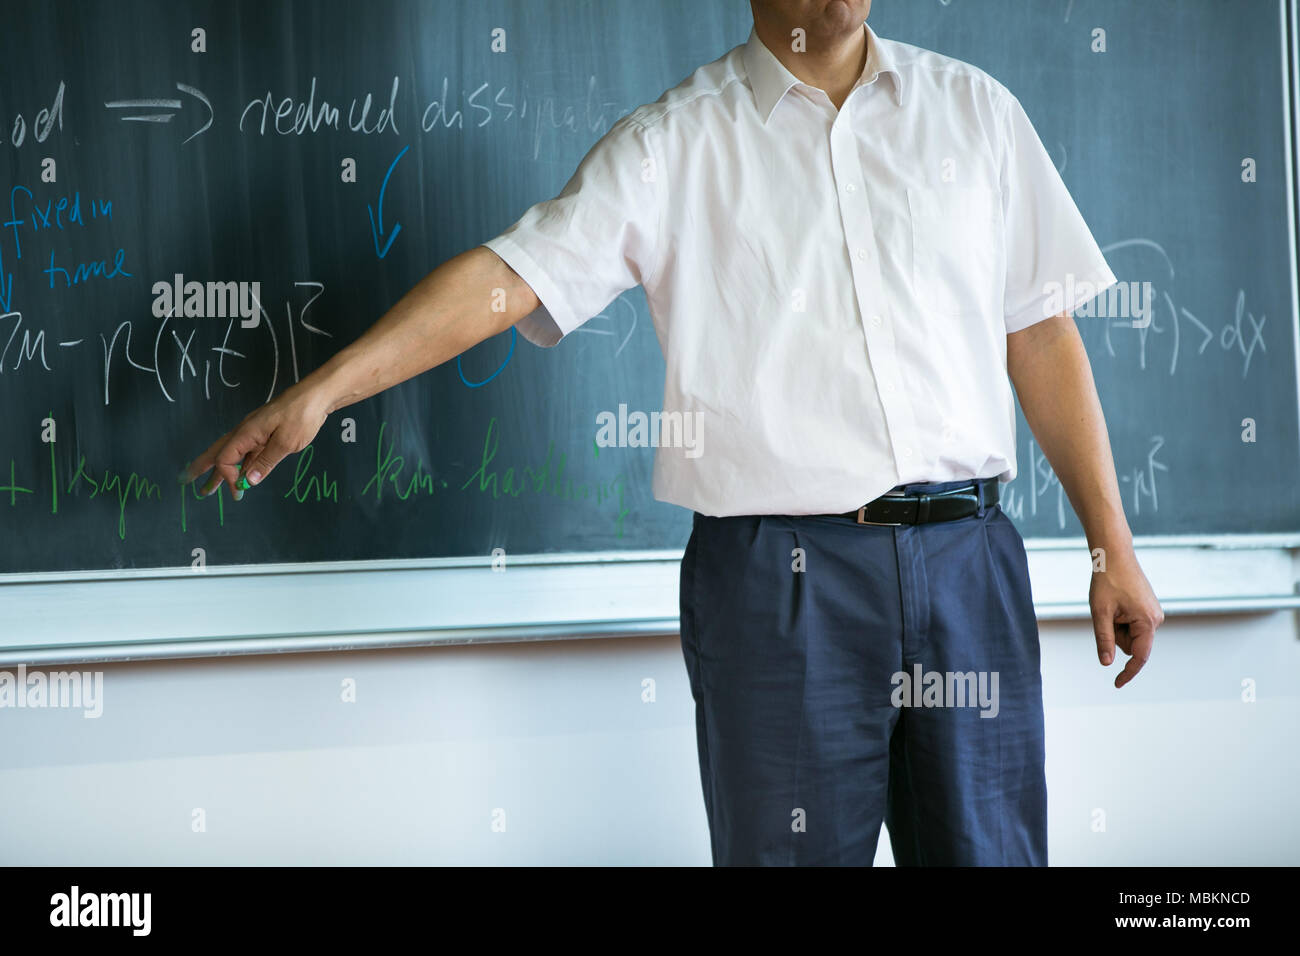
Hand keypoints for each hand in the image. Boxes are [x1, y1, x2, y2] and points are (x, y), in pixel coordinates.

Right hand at [178, 384, 330, 498]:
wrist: (317, 395)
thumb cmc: (302, 416)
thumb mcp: (286, 443)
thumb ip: (267, 462)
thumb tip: (249, 481)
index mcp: (246, 433)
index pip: (225, 459)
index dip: (229, 477)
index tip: (240, 491)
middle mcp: (246, 431)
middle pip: (218, 452)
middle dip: (204, 469)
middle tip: (189, 483)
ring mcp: (255, 431)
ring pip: (232, 453)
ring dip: (221, 470)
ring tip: (209, 486)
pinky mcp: (266, 432)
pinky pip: (247, 451)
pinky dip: (240, 464)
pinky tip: (241, 473)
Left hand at [1088, 547, 1163, 687]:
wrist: (1114, 556)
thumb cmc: (1107, 581)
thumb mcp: (1100, 613)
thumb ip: (1104, 639)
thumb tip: (1107, 663)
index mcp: (1148, 622)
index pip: (1139, 656)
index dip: (1128, 672)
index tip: (1117, 684)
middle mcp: (1156, 620)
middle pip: (1130, 645)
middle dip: (1115, 635)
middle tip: (1106, 612)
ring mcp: (1154, 614)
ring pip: (1129, 635)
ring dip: (1116, 626)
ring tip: (1112, 604)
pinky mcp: (1148, 610)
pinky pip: (1131, 625)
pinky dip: (1120, 620)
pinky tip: (1116, 603)